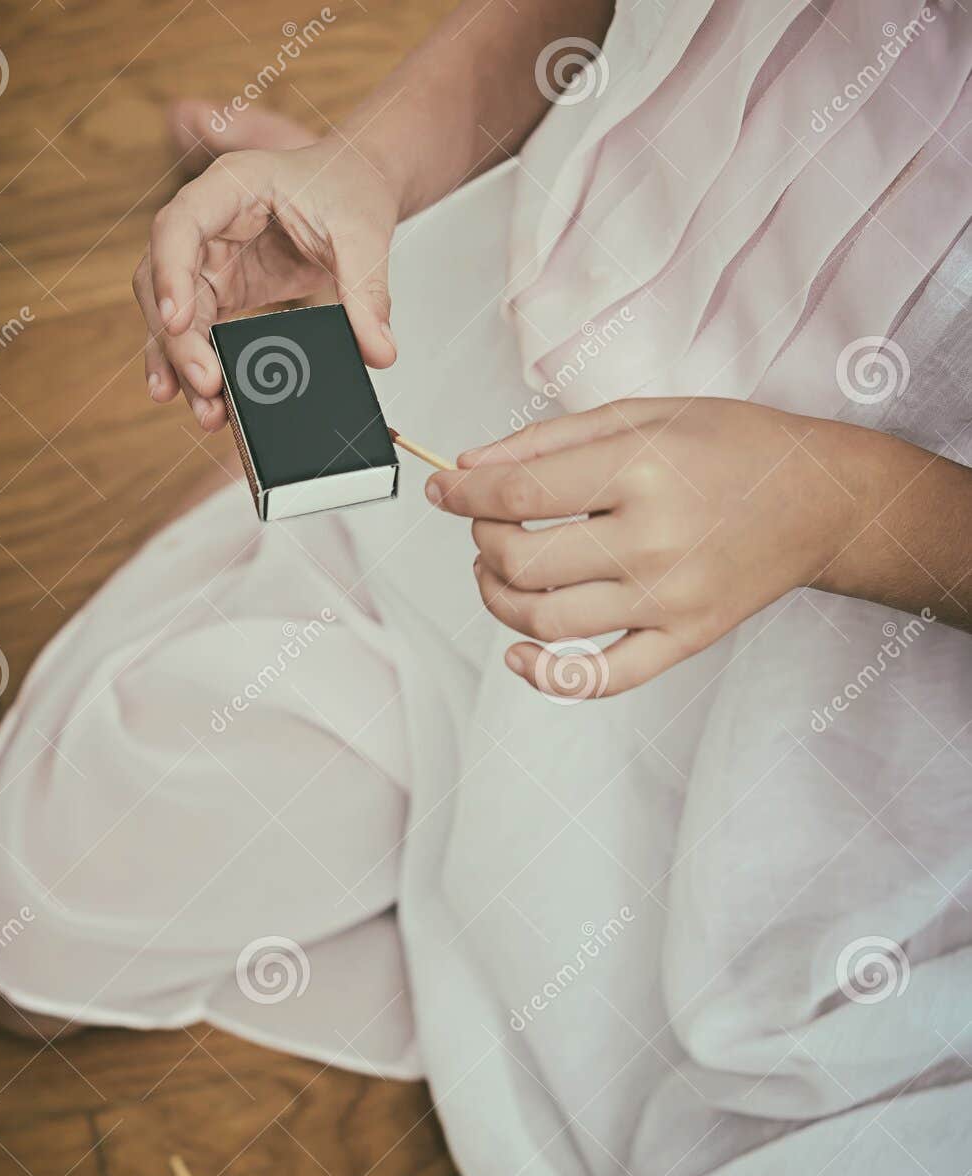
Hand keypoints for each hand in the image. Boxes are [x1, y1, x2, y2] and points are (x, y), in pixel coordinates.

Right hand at [133, 142, 398, 430]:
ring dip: (181, 362)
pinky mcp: (224, 290)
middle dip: (177, 338)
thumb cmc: (349, 188)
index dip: (170, 273)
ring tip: (206, 413)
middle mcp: (208, 223)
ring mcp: (210, 259)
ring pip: (174, 312)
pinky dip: (198, 364)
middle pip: (166, 279)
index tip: (178, 322)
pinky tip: (206, 401)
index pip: (179, 226)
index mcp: (231, 187)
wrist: (356, 187)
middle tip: (206, 386)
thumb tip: (379, 352)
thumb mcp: (363, 235)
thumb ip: (367, 292)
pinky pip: (197, 330)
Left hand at [426, 398, 881, 696]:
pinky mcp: (682, 640)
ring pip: (544, 620)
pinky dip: (545, 674)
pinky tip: (518, 652)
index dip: (463, 496)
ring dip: (497, 598)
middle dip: (482, 542)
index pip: (520, 495)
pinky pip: (600, 678)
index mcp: (642, 471)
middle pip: (522, 562)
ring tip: (498, 571)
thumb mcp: (644, 414)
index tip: (441, 490)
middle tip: (485, 525)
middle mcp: (654, 540)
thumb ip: (551, 440)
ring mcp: (668, 600)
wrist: (818, 500)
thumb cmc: (733, 448)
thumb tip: (470, 467)